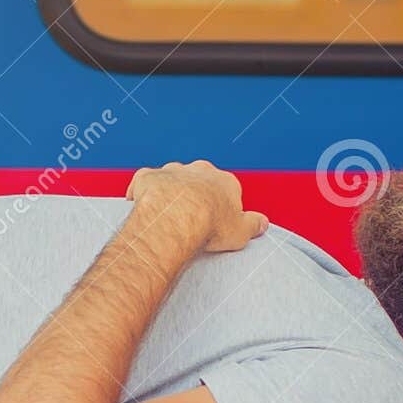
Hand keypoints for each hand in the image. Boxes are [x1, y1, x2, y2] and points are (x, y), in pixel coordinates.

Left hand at [126, 160, 268, 252]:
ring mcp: (173, 172)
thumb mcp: (242, 231)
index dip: (223, 206)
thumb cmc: (208, 224)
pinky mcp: (150, 177)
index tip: (218, 220)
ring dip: (172, 192)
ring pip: (173, 178)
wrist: (177, 219)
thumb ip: (253, 225)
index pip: (227, 190)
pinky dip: (143, 190)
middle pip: (200, 180)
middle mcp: (199, 171)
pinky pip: (146, 180)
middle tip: (194, 218)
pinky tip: (141, 202)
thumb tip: (261, 223)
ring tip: (170, 214)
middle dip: (198, 195)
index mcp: (224, 181)